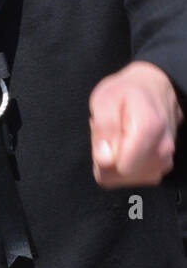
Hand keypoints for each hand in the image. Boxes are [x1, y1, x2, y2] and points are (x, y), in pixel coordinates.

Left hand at [89, 60, 181, 187]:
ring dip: (115, 161)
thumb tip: (104, 159)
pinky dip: (125, 164)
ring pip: (126, 179)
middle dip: (107, 159)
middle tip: (109, 135)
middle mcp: (162, 150)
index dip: (103, 156)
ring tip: (117, 137)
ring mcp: (165, 160)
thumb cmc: (127, 91)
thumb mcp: (105, 99)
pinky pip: (134, 177)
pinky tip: (124, 145)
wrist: (155, 88)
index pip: (119, 168)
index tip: (105, 136)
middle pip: (120, 176)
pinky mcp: (162, 166)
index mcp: (147, 131)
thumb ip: (103, 128)